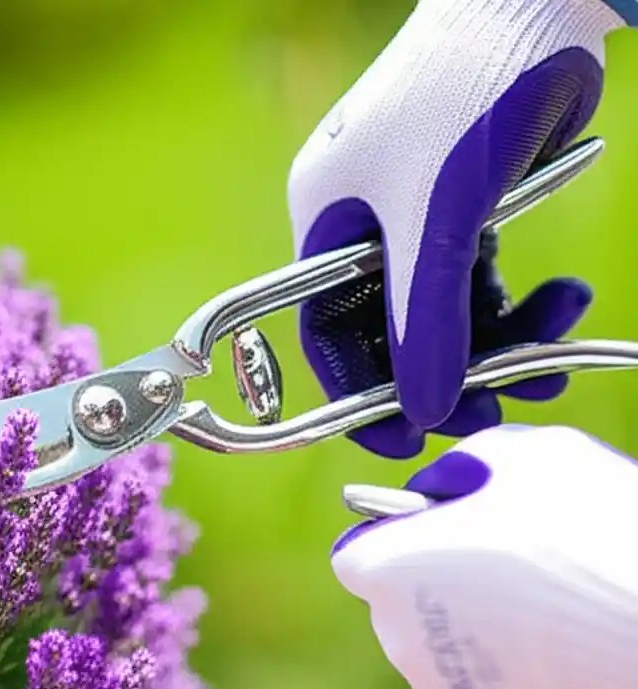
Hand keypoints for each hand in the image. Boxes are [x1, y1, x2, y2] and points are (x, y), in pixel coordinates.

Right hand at [288, 0, 624, 457]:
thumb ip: (426, 320)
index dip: (360, 393)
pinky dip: (525, 305)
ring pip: (448, 312)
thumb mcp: (438, 220)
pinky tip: (567, 301)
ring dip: (502, 343)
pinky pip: (486, 284)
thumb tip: (421, 410)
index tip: (405, 441)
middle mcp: (364, 225)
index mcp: (326, 221)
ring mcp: (417, 217)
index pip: (326, 331)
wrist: (533, 7)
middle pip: (395, 329)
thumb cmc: (464, 96)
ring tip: (556, 352)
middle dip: (448, 373)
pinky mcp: (470, 209)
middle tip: (499, 409)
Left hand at [332, 424, 637, 688]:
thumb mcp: (519, 454)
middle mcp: (397, 638)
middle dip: (441, 581)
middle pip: (401, 603)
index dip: (401, 536)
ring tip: (548, 607)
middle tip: (512, 564)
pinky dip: (512, 671)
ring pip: (443, 648)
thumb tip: (440, 487)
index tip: (447, 529)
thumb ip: (457, 467)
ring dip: (478, 627)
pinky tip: (560, 648)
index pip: (358, 552)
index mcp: (385, 568)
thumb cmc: (589, 529)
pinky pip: (484, 688)